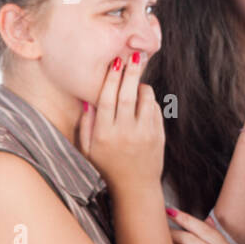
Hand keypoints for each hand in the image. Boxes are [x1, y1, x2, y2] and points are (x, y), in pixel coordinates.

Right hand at [77, 53, 163, 192]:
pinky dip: (151, 101)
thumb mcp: (87, 149)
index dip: (111, 79)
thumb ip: (86, 124)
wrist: (134, 187)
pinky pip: (155, 111)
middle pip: (128, 95)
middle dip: (131, 73)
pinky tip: (144, 99)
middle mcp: (124, 133)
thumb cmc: (106, 166)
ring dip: (143, 86)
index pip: (107, 100)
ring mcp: (143, 135)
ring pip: (145, 101)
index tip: (116, 62)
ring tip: (138, 80)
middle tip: (135, 56)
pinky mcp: (158, 137)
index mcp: (103, 134)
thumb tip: (88, 99)